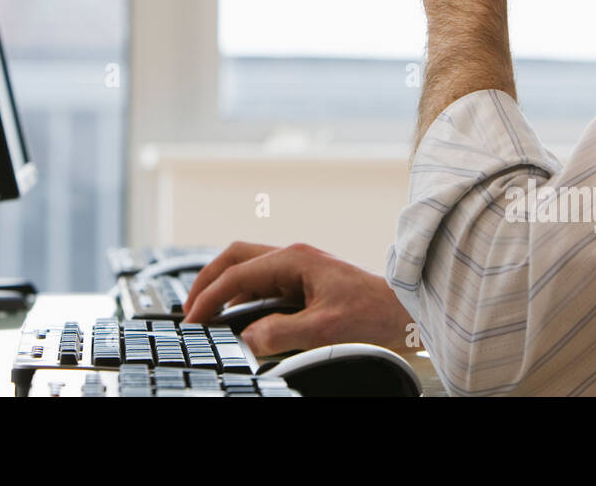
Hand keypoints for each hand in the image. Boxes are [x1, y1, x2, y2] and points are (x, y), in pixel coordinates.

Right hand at [181, 241, 415, 356]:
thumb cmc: (374, 314)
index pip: (238, 274)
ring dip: (224, 285)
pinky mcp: (305, 279)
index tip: (193, 319)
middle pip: (236, 257)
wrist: (405, 309)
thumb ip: (282, 332)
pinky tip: (238, 313)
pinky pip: (263, 280)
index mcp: (295, 260)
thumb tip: (247, 338)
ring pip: (248, 266)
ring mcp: (300, 266)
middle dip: (208, 280)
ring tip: (206, 311)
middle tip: (189, 309)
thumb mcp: (325, 329)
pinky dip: (242, 293)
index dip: (211, 297)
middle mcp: (294, 257)